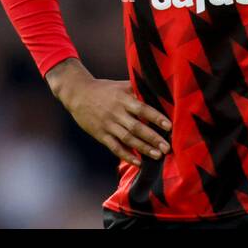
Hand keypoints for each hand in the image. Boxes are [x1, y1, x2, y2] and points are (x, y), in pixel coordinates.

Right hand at [46, 59, 170, 166]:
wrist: (78, 93)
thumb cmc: (104, 89)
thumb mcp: (121, 85)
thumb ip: (137, 90)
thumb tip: (158, 91)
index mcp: (123, 99)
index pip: (143, 109)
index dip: (156, 118)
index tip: (169, 126)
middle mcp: (116, 112)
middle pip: (137, 127)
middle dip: (153, 138)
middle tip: (167, 147)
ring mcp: (108, 125)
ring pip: (127, 139)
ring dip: (143, 148)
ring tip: (157, 155)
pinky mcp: (100, 134)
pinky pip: (114, 147)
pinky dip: (126, 155)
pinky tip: (138, 162)